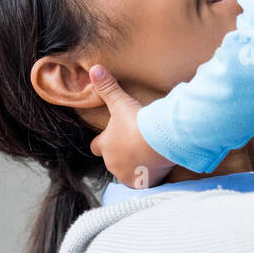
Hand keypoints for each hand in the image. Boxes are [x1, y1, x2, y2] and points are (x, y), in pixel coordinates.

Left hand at [88, 65, 174, 187]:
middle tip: (136, 145)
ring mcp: (127, 175)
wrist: (159, 141)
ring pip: (127, 172)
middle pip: (113, 160)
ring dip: (135, 166)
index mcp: (105, 145)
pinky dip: (148, 177)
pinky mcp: (142, 183)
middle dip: (122, 154)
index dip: (103, 142)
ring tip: (147, 156)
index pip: (96, 147)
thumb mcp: (121, 102)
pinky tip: (156, 168)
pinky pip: (143, 182)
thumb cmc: (137, 122)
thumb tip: (94, 69)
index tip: (112, 138)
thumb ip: (107, 87)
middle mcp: (112, 163)